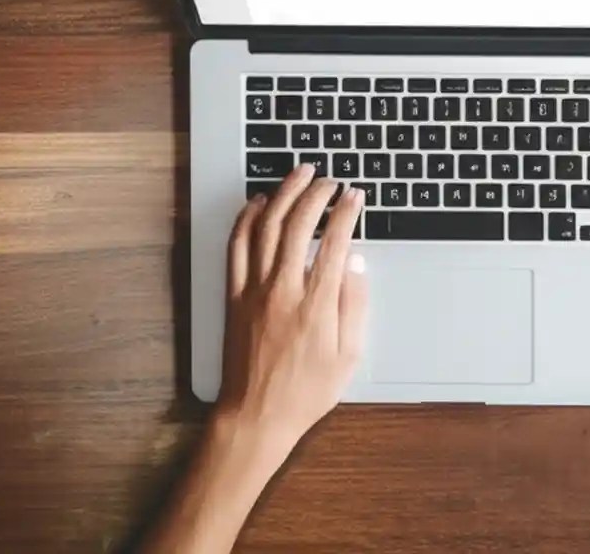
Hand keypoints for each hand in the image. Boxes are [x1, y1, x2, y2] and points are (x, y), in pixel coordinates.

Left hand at [216, 165, 367, 476]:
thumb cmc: (305, 391)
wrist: (256, 414)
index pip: (334, 242)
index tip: (355, 196)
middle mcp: (282, 289)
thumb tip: (355, 264)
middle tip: (330, 179)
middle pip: (298, 225)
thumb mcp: (348, 355)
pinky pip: (236, 246)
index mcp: (316, 304)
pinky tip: (258, 203)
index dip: (346, 213)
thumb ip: (354, 305)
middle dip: (316, 194)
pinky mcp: (234, 295)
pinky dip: (247, 219)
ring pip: (265, 227)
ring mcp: (253, 289)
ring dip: (283, 195)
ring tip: (299, 174)